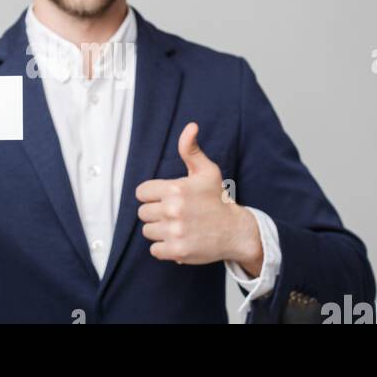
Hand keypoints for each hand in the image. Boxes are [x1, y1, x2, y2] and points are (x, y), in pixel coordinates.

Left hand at [135, 122, 262, 274]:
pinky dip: (164, 248)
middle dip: (156, 213)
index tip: (167, 198)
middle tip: (175, 214)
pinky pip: (154, 249)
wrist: (236, 231)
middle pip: (143, 213)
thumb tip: (190, 126)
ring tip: (178, 227)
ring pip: (148, 231)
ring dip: (160, 230)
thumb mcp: (207, 171)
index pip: (141, 192)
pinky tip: (179, 240)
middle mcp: (173, 210)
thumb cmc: (218, 199)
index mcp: (175, 189)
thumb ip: (191, 150)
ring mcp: (175, 231)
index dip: (153, 195)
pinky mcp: (177, 251)